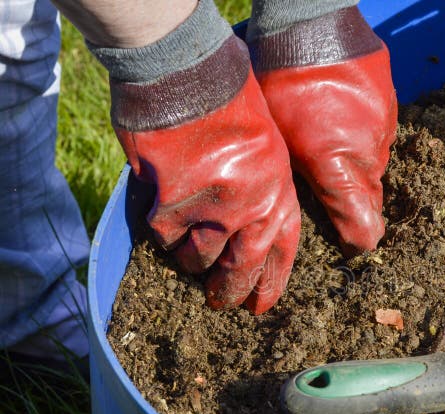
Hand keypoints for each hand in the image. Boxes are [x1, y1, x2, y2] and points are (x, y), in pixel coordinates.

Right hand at [113, 37, 300, 313]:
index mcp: (279, 195)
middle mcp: (250, 211)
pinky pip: (163, 238)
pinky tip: (163, 216)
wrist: (190, 75)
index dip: (270, 284)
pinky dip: (161, 231)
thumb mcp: (270, 149)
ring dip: (191, 259)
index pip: (280, 254)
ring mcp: (211, 213)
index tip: (259, 306)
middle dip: (228, 293)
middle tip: (218, 303)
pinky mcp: (170, 209)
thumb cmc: (233, 103)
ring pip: (197, 259)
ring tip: (187, 252)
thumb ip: (265, 192)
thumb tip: (250, 231)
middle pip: (240, 271)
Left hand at [248, 6, 396, 254]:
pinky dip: (363, 133)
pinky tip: (339, 114)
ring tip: (327, 140)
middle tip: (325, 185)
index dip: (357, 240)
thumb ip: (306, 185)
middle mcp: (370, 157)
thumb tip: (307, 212)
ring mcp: (384, 129)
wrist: (310, 25)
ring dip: (356, 163)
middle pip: (369, 196)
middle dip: (352, 199)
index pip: (366, 230)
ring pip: (373, 162)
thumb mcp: (282, 145)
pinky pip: (379, 132)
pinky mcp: (390, 104)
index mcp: (341, 173)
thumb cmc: (282, 86)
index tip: (346, 242)